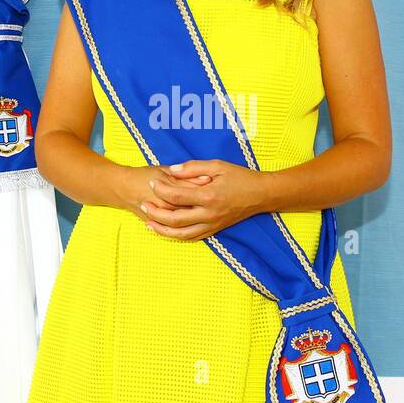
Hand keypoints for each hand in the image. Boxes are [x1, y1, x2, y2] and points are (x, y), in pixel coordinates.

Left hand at [139, 159, 266, 240]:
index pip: (177, 196)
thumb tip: (171, 171)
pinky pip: (192, 237)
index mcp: (209, 196)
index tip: (152, 182)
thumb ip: (192, 168)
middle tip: (143, 204)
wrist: (261, 195)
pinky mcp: (215, 230)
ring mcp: (212, 224)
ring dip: (162, 230)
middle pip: (174, 219)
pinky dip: (177, 236)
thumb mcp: (217, 165)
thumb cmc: (240, 176)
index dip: (161, 189)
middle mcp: (209, 214)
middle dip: (155, 213)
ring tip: (148, 223)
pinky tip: (166, 231)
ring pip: (181, 234)